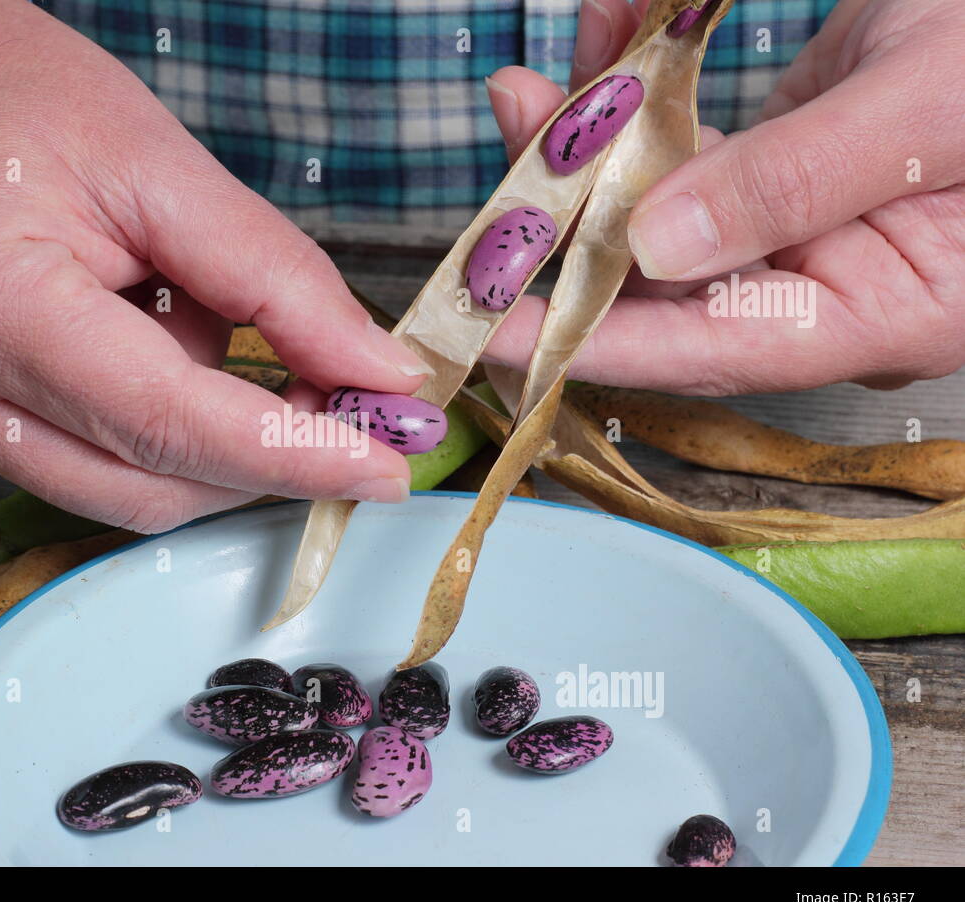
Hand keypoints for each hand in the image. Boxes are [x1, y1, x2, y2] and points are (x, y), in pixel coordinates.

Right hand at [0, 0, 428, 531]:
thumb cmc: (9, 94)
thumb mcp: (158, 162)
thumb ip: (274, 277)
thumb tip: (373, 372)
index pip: (167, 423)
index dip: (291, 455)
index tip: (386, 465)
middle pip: (146, 484)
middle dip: (260, 459)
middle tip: (335, 399)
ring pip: (115, 494)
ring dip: (203, 444)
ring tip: (208, 328)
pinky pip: (76, 467)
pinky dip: (147, 430)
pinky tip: (148, 345)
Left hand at [483, 0, 964, 393]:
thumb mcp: (929, 112)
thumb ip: (796, 184)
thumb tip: (655, 245)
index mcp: (883, 312)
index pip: (711, 349)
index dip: (593, 340)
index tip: (492, 330)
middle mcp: (830, 285)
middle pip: (667, 283)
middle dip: (573, 226)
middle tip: (498, 180)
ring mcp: (803, 225)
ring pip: (666, 209)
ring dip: (596, 146)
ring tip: (531, 90)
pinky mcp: (785, 166)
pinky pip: (695, 144)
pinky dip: (648, 95)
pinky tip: (608, 41)